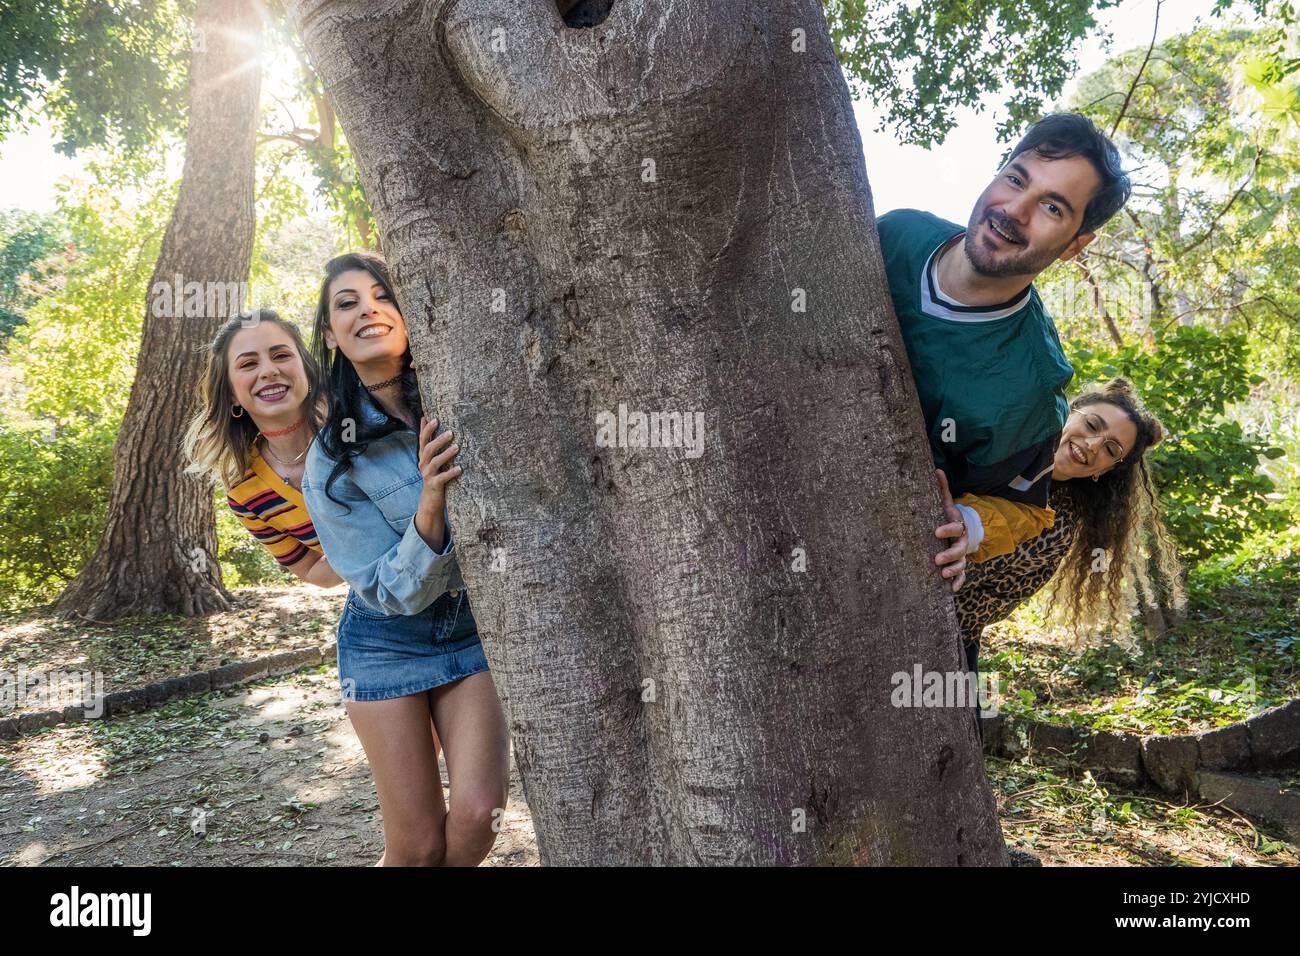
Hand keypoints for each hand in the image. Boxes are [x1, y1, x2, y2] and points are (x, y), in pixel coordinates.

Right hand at [413, 416, 462, 550]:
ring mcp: (428, 475)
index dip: (427, 429)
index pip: (422, 440)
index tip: (435, 419)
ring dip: (446, 454)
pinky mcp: (434, 485)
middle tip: (451, 432)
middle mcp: (423, 464)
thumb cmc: (434, 473)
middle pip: (428, 449)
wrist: (430, 498)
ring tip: (457, 447)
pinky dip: (450, 473)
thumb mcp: (430, 456)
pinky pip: (442, 478)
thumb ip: (428, 439)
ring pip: (435, 462)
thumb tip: (424, 418)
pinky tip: (460, 469)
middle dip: (439, 440)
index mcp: (423, 456)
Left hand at [933, 469, 967, 592]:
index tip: (936, 532)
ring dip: (953, 570)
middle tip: (937, 559)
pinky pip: (962, 576)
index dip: (947, 530)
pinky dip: (958, 582)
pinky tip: (951, 589)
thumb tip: (936, 469)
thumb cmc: (948, 516)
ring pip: (961, 564)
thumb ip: (942, 489)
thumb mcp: (945, 503)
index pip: (955, 527)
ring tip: (943, 574)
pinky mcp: (960, 566)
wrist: (962, 529)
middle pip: (959, 549)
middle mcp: (962, 542)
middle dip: (949, 554)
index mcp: (958, 526)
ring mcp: (962, 555)